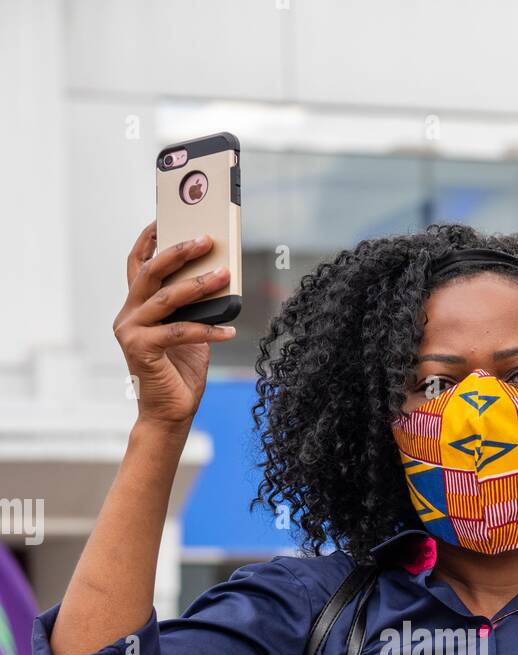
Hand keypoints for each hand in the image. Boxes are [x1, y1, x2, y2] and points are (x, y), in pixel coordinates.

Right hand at [113, 222, 235, 428]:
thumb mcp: (190, 332)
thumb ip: (194, 307)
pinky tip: (229, 330)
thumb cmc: (180, 372)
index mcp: (136, 306)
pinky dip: (207, 329)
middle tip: (206, 239)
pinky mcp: (140, 349)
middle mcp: (127, 314)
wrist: (170, 414)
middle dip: (179, 251)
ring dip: (199, 285)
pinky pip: (179, 331)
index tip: (166, 217)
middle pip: (151, 272)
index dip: (149, 239)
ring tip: (225, 276)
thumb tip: (219, 276)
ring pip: (166, 298)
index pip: (138, 264)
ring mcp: (130, 331)